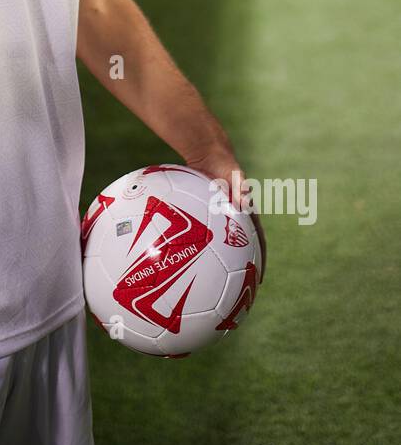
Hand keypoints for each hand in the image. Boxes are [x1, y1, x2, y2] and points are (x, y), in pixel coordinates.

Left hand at [189, 148, 266, 283]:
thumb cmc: (224, 165)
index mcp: (246, 216)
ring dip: (219, 263)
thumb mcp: (234, 177)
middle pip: (240, 249)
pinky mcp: (206, 216)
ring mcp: (220, 220)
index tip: (260, 279)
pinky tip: (183, 260)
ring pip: (220, 246)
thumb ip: (240, 189)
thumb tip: (244, 204)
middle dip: (241, 269)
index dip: (260, 261)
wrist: (209, 155)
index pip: (258, 242)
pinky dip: (197, 248)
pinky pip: (202, 235)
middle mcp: (235, 221)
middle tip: (237, 289)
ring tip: (211, 284)